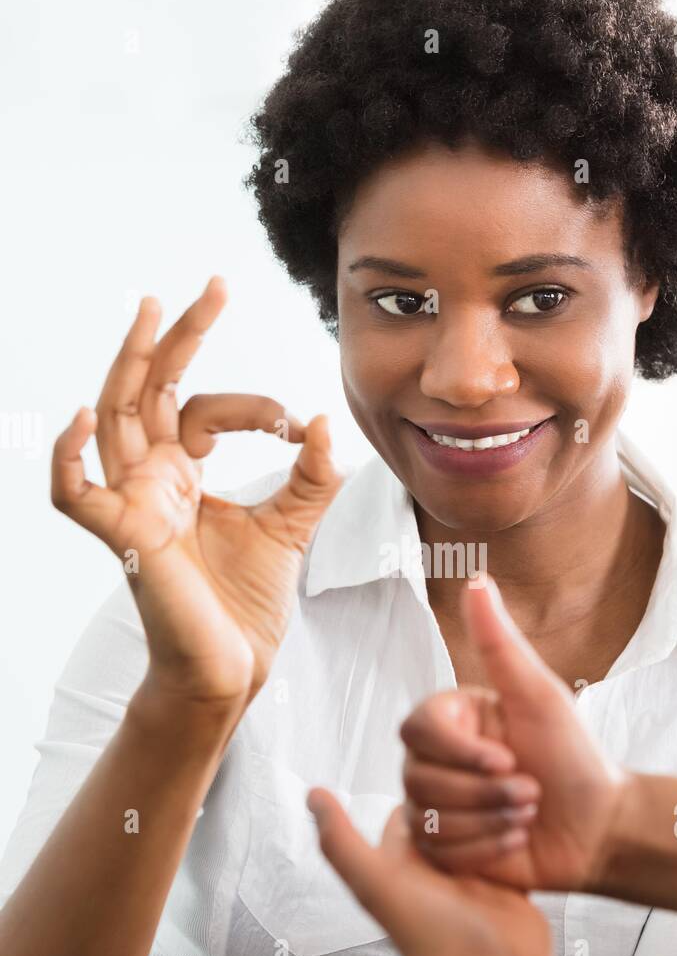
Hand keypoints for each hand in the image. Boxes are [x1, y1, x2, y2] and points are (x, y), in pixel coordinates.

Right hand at [51, 279, 341, 705]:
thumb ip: (311, 477)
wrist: (232, 668)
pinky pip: (76, 497)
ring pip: (116, 419)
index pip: (204, 410)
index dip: (255, 406)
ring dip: (131, 363)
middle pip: (151, 390)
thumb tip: (326, 423)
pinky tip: (84, 417)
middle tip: (212, 287)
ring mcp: (134, 506)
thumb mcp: (291, 526)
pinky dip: (70, 459)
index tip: (299, 426)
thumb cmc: (245, 603)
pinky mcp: (126, 541)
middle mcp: (152, 481)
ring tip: (151, 310)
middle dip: (179, 337)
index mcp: (183, 475)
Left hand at [307, 795, 552, 955]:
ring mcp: (474, 875)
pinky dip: (525, 828)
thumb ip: (342, 843)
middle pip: (454, 807)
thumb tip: (312, 792)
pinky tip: (542, 812)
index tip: (458, 758)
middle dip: (478, 788)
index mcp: (402, 860)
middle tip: (506, 773)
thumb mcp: (379, 885)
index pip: (414, 801)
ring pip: (486, 821)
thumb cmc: (430, 942)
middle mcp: (436, 865)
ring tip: (528, 792)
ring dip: (505, 805)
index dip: (434, 777)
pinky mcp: (508, 886)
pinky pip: (514, 845)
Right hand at [401, 576, 630, 891]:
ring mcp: (437, 804)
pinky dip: (484, 849)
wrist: (599, 827)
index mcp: (452, 719)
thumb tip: (476, 580)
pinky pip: (438, 853)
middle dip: (484, 793)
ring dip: (488, 821)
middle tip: (532, 791)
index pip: (417, 730)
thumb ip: (500, 643)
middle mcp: (437, 759)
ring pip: (427, 818)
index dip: (460, 751)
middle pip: (417, 779)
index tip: (508, 758)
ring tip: (528, 812)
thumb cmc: (575, 756)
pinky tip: (516, 837)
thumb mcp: (540, 695)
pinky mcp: (444, 847)